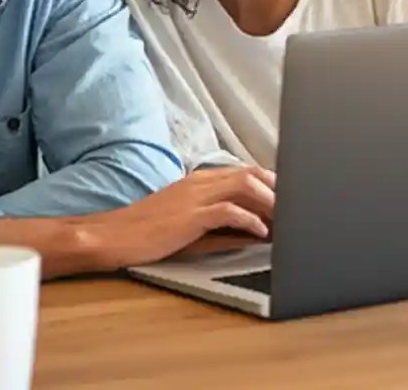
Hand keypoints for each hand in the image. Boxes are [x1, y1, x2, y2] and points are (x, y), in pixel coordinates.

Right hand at [80, 165, 275, 268]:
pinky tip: (261, 232)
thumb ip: (221, 224)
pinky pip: (227, 210)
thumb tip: (255, 230)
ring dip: (269, 202)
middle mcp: (199, 182)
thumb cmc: (148, 233)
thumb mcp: (188, 224)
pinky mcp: (189, 215)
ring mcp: (194, 196)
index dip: (271, 184)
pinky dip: (249, 219)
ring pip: (244, 186)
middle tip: (296, 208)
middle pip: (251, 173)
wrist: (112, 236)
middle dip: (277, 190)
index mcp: (199, 180)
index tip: (288, 199)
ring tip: (285, 220)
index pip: (244, 172)